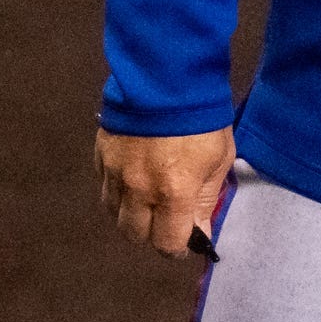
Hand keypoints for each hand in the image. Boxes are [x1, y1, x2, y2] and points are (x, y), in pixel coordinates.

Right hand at [95, 125, 234, 258]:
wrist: (167, 75)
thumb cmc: (202, 118)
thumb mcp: (218, 159)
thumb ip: (206, 199)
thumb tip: (199, 230)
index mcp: (174, 193)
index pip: (167, 243)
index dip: (178, 246)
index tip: (187, 237)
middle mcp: (139, 190)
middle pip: (135, 235)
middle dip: (152, 233)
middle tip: (167, 218)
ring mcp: (115, 172)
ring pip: (114, 215)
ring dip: (132, 214)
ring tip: (147, 200)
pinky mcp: (101, 155)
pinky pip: (104, 188)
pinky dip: (117, 192)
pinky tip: (132, 179)